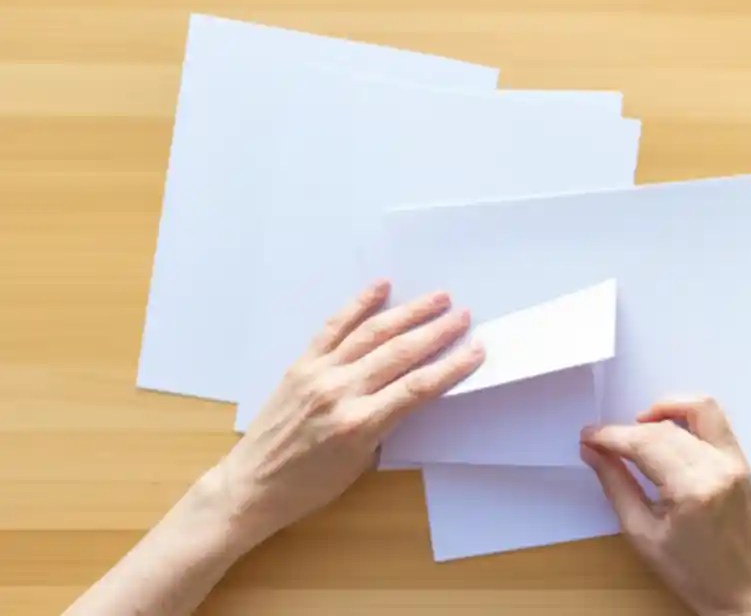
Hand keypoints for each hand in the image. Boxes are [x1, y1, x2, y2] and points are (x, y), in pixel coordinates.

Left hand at [212, 280, 484, 549]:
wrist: (252, 484)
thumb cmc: (310, 486)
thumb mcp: (360, 464)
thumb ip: (387, 424)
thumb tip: (415, 391)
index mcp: (360, 425)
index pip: (418, 388)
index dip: (451, 367)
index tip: (476, 350)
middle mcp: (340, 393)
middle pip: (400, 353)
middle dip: (436, 332)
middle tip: (463, 315)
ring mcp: (319, 373)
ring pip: (371, 333)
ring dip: (408, 312)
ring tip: (436, 298)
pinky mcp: (301, 364)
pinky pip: (333, 327)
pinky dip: (358, 304)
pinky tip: (381, 287)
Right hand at [580, 397, 750, 615]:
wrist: (741, 588)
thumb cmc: (690, 571)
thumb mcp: (642, 534)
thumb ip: (616, 485)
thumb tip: (592, 450)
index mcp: (691, 490)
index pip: (645, 444)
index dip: (612, 436)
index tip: (588, 436)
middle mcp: (717, 467)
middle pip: (664, 428)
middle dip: (628, 429)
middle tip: (603, 440)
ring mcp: (734, 461)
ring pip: (696, 410)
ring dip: (662, 409)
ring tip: (637, 427)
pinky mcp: (742, 460)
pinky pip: (715, 419)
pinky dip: (688, 413)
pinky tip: (666, 428)